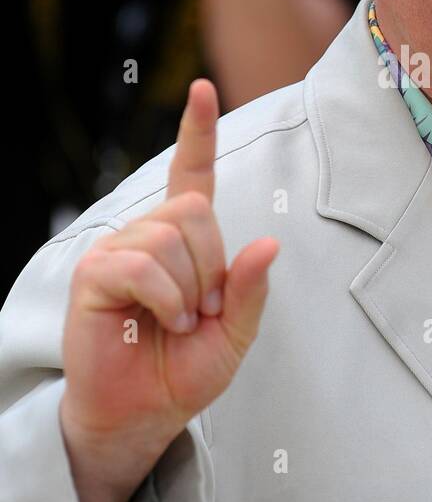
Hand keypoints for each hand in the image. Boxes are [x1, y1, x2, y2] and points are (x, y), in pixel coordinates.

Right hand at [59, 79, 277, 501]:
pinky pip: (142, 265)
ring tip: (175, 322)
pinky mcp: (94, 274)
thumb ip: (250, 290)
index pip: (190, 174)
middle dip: (211, 266)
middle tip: (200, 310)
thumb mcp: (234, 333)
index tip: (203, 88)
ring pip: (171, 237)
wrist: (142, 414)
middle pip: (195, 210)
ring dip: (188, 290)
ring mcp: (117, 249)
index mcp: (182, 240)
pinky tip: (160, 323)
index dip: (198, 131)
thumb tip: (267, 243)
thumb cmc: (183, 370)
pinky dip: (166, 299)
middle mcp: (147, 234)